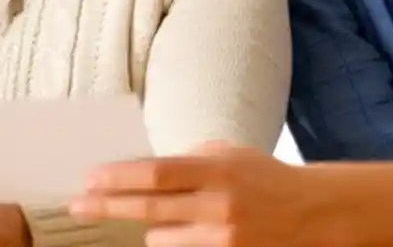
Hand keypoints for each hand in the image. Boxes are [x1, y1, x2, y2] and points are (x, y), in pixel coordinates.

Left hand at [69, 141, 340, 245]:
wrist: (314, 215)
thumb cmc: (264, 179)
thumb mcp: (230, 155)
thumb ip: (189, 160)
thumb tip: (138, 168)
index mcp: (219, 170)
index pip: (157, 174)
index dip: (118, 178)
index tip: (88, 178)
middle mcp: (220, 207)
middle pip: (149, 209)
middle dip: (107, 206)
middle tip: (77, 205)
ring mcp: (224, 240)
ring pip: (160, 240)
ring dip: (155, 230)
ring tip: (177, 218)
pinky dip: (176, 244)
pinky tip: (188, 233)